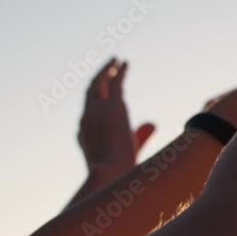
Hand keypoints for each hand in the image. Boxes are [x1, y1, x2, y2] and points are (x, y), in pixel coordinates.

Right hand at [78, 58, 154, 179]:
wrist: (111, 175)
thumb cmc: (118, 174)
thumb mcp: (128, 153)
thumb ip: (140, 135)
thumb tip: (153, 123)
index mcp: (83, 135)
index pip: (87, 113)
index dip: (95, 101)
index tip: (105, 93)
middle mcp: (86, 120)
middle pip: (89, 93)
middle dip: (97, 79)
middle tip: (108, 69)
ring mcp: (96, 111)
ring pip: (98, 83)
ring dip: (107, 70)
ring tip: (116, 61)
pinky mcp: (111, 106)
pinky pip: (113, 82)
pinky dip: (118, 71)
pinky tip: (124, 62)